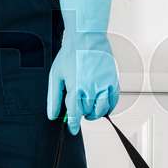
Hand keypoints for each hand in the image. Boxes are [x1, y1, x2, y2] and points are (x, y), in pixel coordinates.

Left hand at [46, 0, 119, 134]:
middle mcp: (92, 88)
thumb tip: (53, 115)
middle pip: (88, 112)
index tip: (73, 130)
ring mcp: (105, 85)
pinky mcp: (114, 81)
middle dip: (82, 114)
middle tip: (78, 108)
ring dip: (94, 113)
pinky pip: (113, 101)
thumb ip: (54, 97)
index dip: (73, 125)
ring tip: (88, 108)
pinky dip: (107, 107)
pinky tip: (101, 104)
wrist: (87, 37)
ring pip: (101, 110)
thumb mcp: (56, 75)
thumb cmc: (69, 54)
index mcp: (76, 87)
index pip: (76, 114)